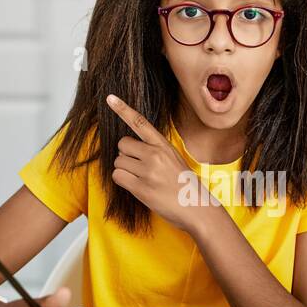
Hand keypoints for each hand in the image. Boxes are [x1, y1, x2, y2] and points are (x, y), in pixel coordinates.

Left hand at [106, 93, 217, 232]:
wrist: (197, 207)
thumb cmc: (185, 185)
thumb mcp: (174, 159)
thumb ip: (155, 151)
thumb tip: (131, 149)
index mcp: (164, 146)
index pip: (140, 123)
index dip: (123, 109)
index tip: (110, 98)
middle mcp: (155, 155)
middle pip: (122, 145)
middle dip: (125, 155)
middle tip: (139, 167)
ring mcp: (148, 171)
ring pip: (118, 162)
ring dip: (124, 170)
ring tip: (141, 179)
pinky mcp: (141, 188)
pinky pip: (118, 176)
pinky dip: (122, 181)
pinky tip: (137, 187)